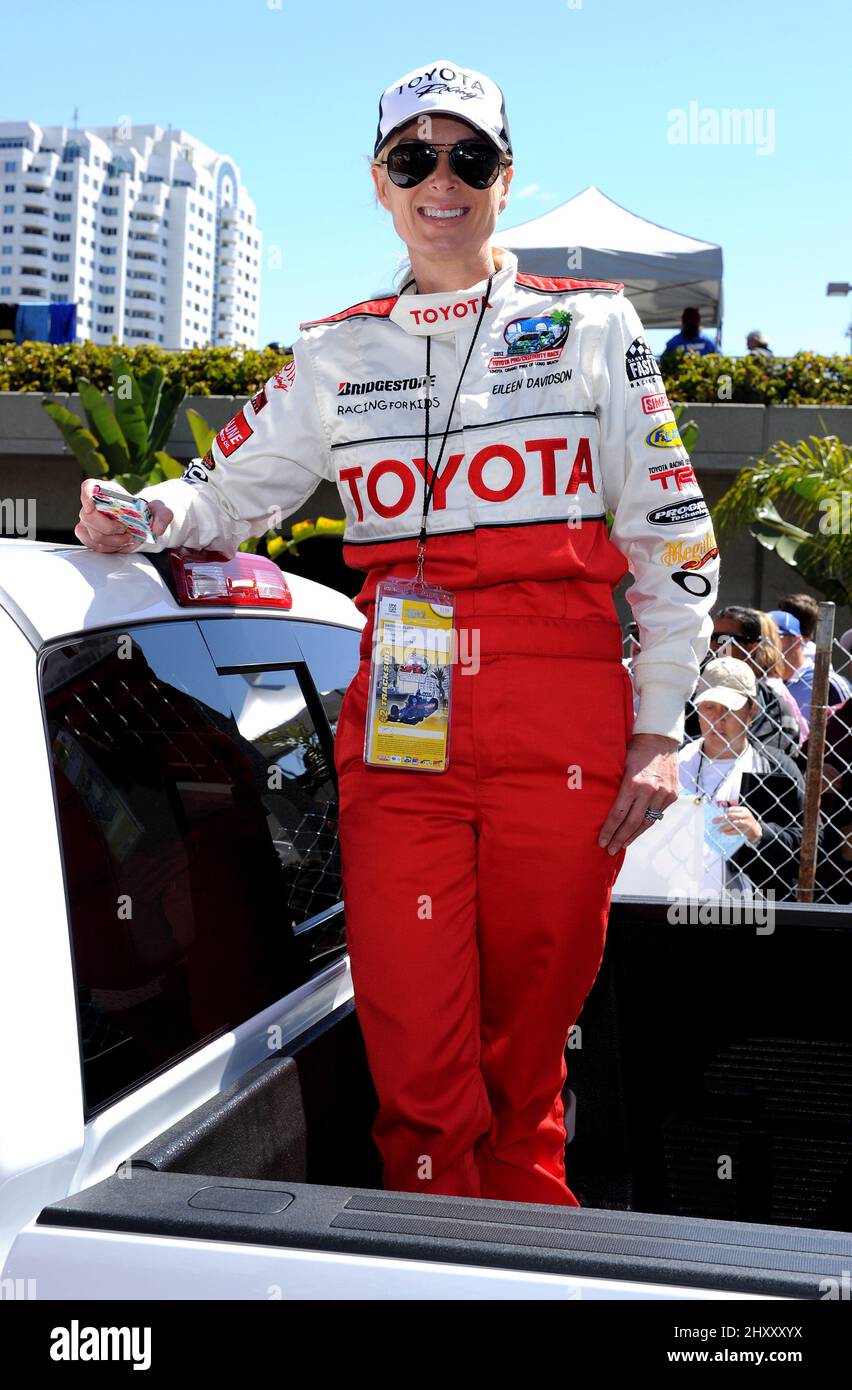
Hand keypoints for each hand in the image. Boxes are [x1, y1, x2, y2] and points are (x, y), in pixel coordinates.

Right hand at [75, 479, 172, 552]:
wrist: (143, 524)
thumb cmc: (146, 513)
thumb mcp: (161, 510)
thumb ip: (163, 515)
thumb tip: (156, 528)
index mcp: (108, 491)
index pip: (89, 486)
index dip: (86, 495)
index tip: (91, 506)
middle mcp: (94, 504)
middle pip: (87, 515)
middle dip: (107, 527)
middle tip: (124, 530)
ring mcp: (89, 520)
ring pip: (90, 533)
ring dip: (110, 540)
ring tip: (126, 539)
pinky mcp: (89, 534)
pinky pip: (91, 544)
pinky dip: (107, 547)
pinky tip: (119, 544)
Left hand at [598, 732, 679, 855]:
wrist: (660, 740)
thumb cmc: (634, 751)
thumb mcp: (620, 765)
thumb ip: (614, 786)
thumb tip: (600, 807)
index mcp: (633, 783)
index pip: (618, 814)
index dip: (609, 830)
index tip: (601, 841)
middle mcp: (649, 791)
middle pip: (632, 823)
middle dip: (619, 839)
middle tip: (609, 850)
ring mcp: (663, 794)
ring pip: (646, 822)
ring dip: (633, 835)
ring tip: (622, 844)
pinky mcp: (672, 795)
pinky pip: (657, 814)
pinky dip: (646, 824)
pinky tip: (637, 830)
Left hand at [713, 806, 761, 843]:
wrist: (756, 829)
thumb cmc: (746, 820)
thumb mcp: (742, 814)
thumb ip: (733, 813)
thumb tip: (721, 815)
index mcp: (743, 810)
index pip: (732, 809)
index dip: (724, 813)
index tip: (717, 816)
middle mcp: (745, 815)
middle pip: (731, 816)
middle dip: (722, 818)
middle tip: (714, 821)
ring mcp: (746, 823)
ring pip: (733, 824)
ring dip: (725, 827)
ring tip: (719, 829)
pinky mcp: (746, 830)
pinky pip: (736, 831)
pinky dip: (730, 832)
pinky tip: (725, 833)